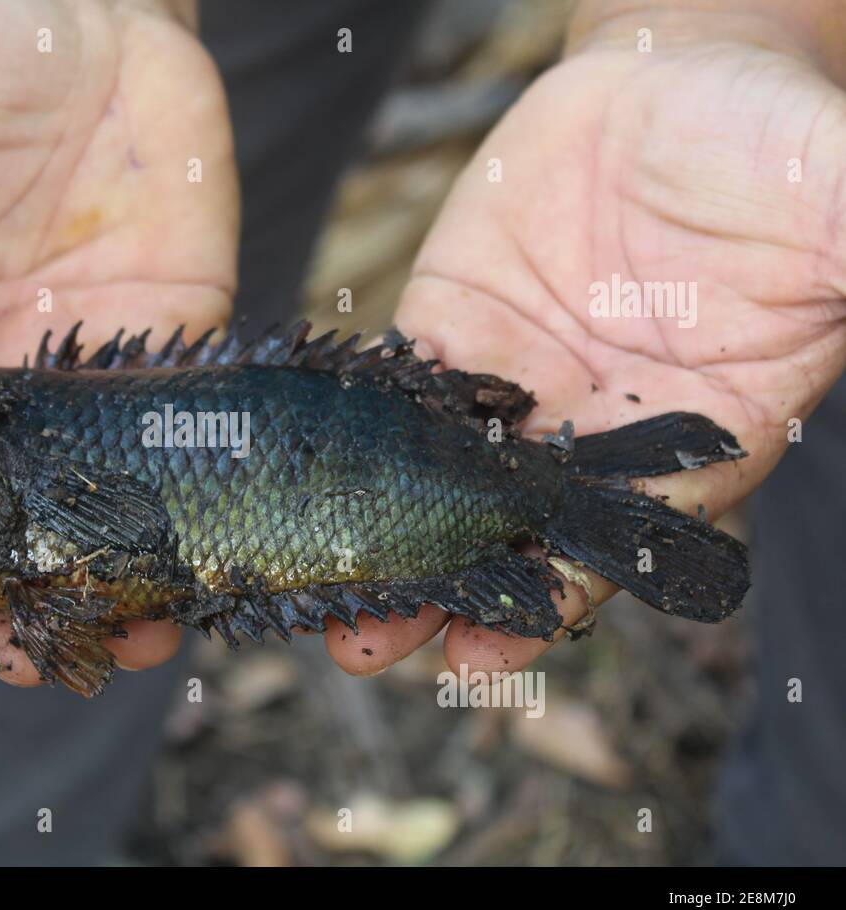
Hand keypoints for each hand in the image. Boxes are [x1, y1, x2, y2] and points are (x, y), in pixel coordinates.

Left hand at [330, 12, 845, 678]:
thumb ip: (844, 252)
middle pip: (509, 532)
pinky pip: (392, 391)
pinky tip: (291, 471)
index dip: (555, 595)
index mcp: (687, 434)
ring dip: (377, 538)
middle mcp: (589, 431)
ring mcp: (511, 384)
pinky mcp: (450, 327)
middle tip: (363, 647)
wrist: (676, 84)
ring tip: (313, 596)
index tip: (489, 653)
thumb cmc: (768, 148)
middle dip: (439, 591)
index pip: (616, 538)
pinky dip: (346, 433)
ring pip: (435, 481)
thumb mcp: (827, 199)